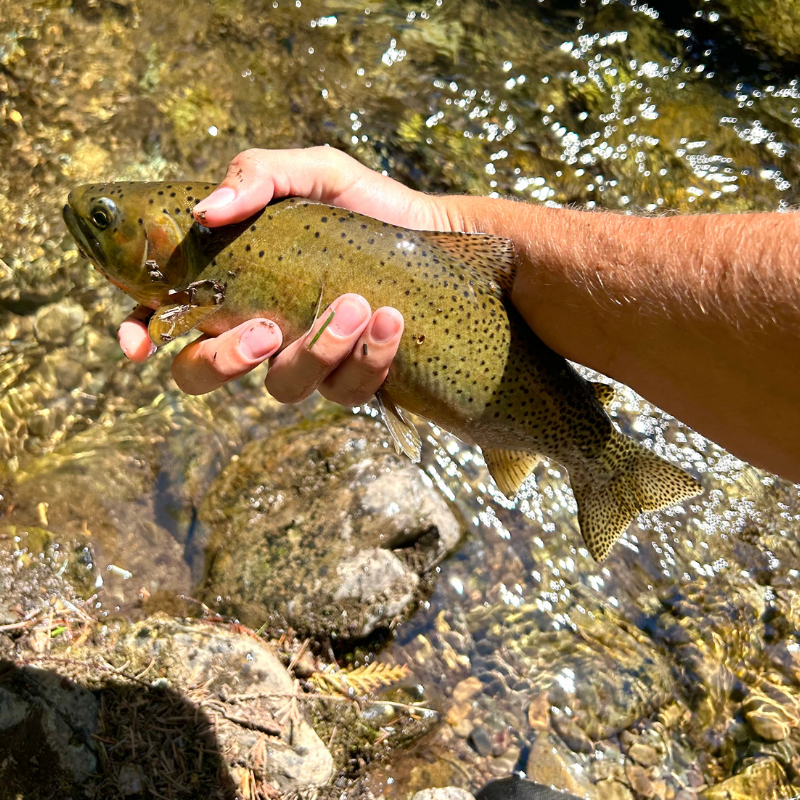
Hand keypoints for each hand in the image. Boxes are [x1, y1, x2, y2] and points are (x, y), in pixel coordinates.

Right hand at [118, 147, 459, 402]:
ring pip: (284, 387)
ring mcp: (307, 361)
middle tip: (267, 331)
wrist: (432, 233)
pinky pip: (347, 391)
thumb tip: (206, 212)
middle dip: (226, 361)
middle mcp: (261, 330)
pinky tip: (390, 321)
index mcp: (233, 285)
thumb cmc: (364, 205)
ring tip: (353, 306)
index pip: (165, 318)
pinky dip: (368, 358)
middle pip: (205, 373)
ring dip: (317, 351)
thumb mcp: (312, 173)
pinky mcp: (354, 379)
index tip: (138, 344)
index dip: (141, 334)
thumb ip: (257, 176)